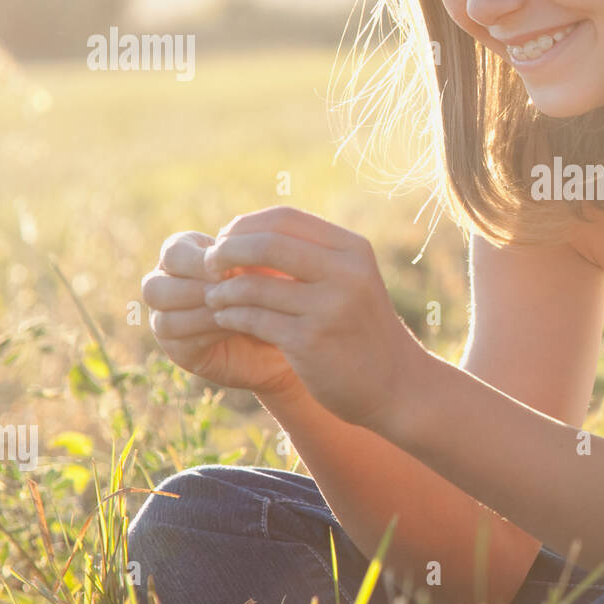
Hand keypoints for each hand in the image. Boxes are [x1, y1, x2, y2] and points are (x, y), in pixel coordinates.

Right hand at [141, 230, 305, 400]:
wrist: (284, 332)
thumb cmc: (272, 290)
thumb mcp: (264, 269)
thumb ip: (251, 256)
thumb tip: (249, 246)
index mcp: (182, 255)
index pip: (172, 252)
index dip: (198, 262)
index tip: (229, 272)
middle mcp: (164, 285)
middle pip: (154, 285)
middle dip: (195, 290)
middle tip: (228, 294)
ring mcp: (164, 318)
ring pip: (163, 317)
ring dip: (202, 312)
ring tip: (236, 311)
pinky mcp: (175, 347)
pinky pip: (177, 338)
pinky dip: (208, 330)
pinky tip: (237, 326)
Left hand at [199, 206, 425, 431]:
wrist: (395, 384)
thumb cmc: (361, 329)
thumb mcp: (348, 281)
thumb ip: (308, 257)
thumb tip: (243, 235)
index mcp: (353, 250)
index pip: (285, 218)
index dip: (246, 225)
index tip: (226, 241)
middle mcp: (345, 273)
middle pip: (267, 244)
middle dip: (228, 251)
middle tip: (208, 265)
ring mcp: (329, 308)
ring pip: (254, 285)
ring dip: (224, 290)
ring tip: (214, 297)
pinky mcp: (311, 342)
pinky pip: (254, 319)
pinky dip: (231, 316)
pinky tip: (225, 318)